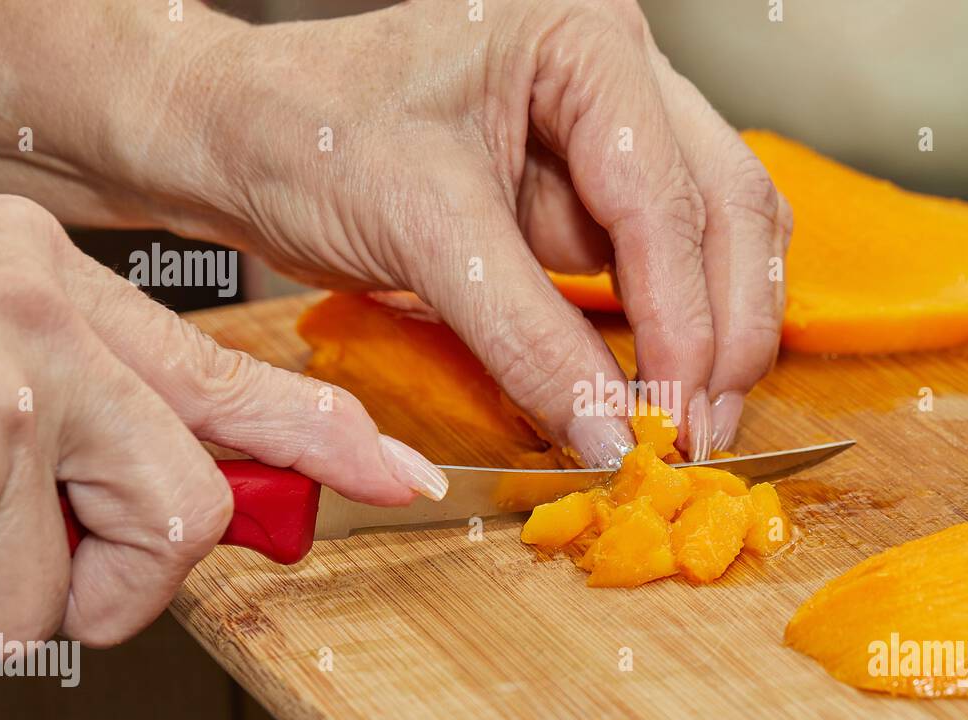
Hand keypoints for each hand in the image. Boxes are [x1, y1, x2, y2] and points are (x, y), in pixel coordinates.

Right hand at [0, 195, 444, 646]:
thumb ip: (111, 417)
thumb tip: (231, 502)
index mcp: (56, 283)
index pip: (228, 380)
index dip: (322, 442)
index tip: (400, 477)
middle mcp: (41, 312)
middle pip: (188, 508)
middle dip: (118, 578)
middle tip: (44, 562)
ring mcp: (3, 382)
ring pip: (93, 586)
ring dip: (17, 598)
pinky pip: (11, 616)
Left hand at [164, 1, 790, 462]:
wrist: (238, 139)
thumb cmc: (306, 135)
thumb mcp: (422, 229)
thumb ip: (526, 332)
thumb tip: (610, 429)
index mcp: (584, 42)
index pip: (667, 196)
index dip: (684, 318)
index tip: (673, 417)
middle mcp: (618, 77)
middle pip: (729, 207)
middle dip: (725, 329)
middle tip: (701, 429)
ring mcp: (611, 136)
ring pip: (716, 236)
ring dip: (714, 335)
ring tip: (690, 422)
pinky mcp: (588, 195)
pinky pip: (660, 267)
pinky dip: (671, 331)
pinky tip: (658, 387)